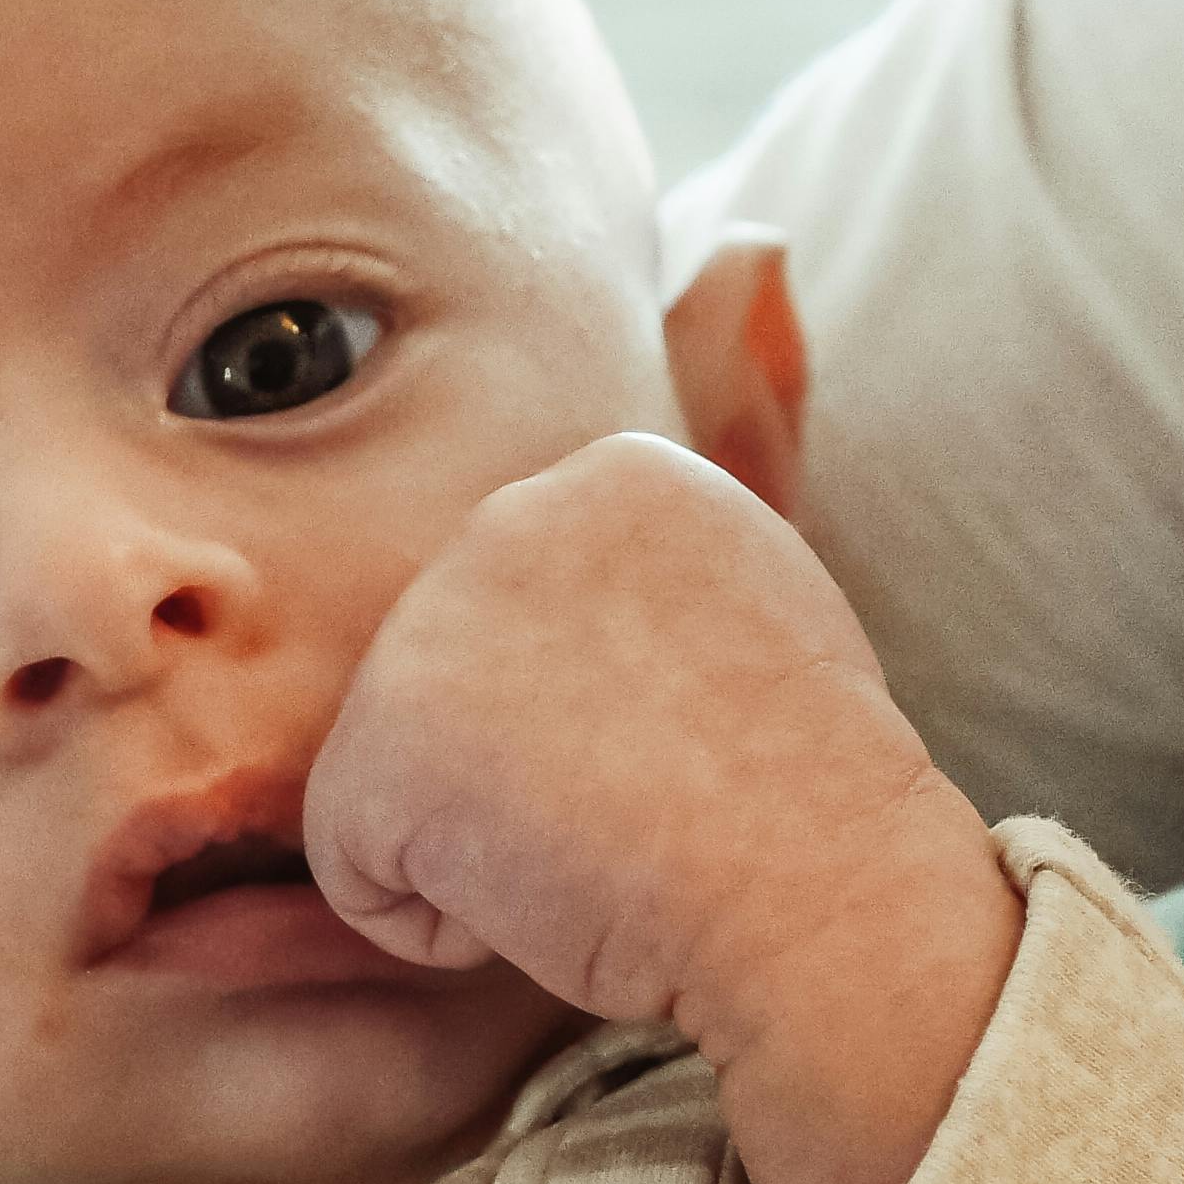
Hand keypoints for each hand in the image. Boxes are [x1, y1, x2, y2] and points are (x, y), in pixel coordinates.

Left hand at [305, 432, 1021, 1183]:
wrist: (824, 893)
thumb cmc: (814, 791)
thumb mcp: (766, 595)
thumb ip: (693, 507)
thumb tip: (744, 259)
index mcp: (616, 471)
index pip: (524, 625)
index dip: (603, 722)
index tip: (694, 749)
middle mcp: (511, 515)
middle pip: (449, 692)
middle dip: (529, 777)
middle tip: (649, 810)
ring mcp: (433, 625)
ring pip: (397, 780)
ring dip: (488, 848)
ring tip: (607, 848)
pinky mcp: (380, 748)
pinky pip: (358, 873)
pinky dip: (441, 924)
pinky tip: (553, 897)